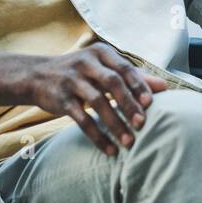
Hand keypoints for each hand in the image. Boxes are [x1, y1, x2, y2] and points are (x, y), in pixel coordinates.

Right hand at [27, 42, 169, 156]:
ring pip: (97, 102)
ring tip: (129, 142)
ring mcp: (71, 80)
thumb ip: (133, 77)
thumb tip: (165, 87)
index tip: (151, 103)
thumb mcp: (103, 68)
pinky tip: (109, 149)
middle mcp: (86, 63)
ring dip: (114, 123)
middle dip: (128, 104)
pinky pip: (81, 120)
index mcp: (101, 53)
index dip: (138, 85)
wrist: (36, 75)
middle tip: (142, 124)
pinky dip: (97, 136)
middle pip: (112, 83)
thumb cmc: (80, 72)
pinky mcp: (61, 99)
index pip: (124, 68)